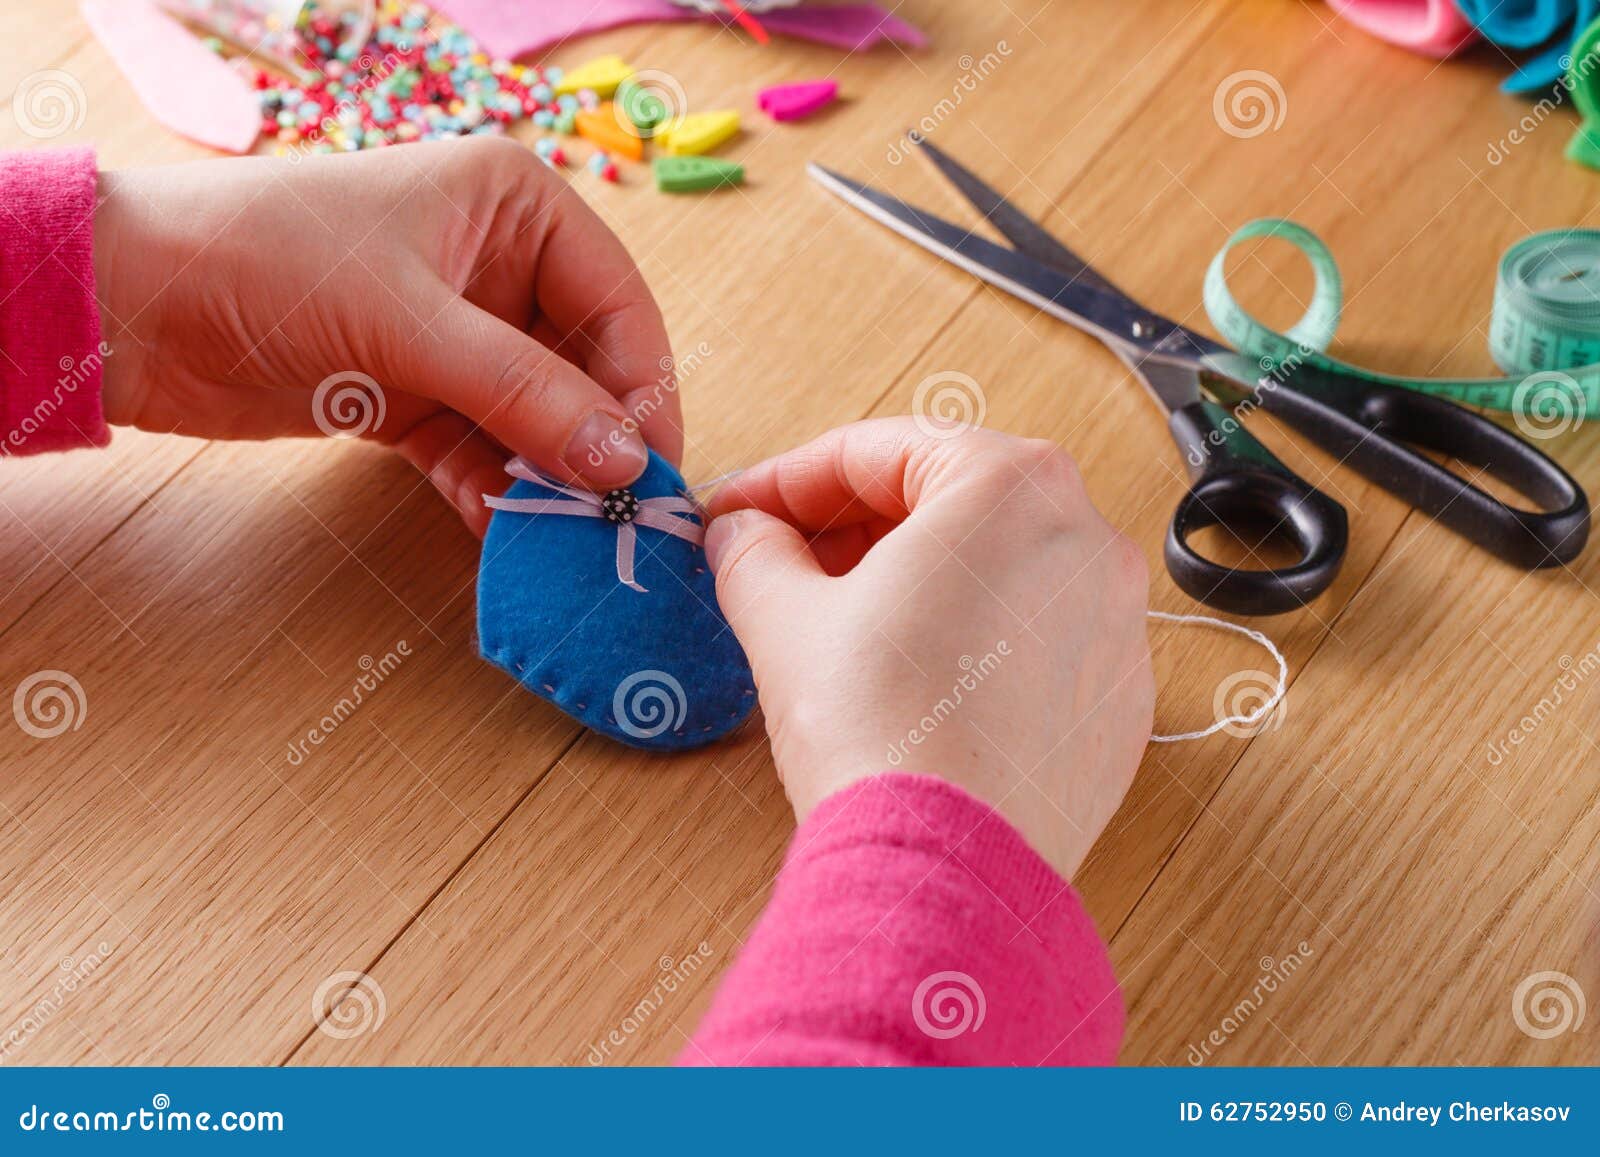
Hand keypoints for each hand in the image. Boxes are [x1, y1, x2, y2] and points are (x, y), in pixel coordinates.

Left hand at [93, 137, 680, 535]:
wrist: (131, 304)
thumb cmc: (270, 262)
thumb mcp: (412, 323)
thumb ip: (525, 394)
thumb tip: (625, 465)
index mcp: (514, 206)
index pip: (616, 302)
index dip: (644, 386)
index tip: (653, 468)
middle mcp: (497, 266)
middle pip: (585, 368)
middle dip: (598, 442)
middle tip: (617, 518)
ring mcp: (457, 337)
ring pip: (536, 418)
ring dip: (548, 478)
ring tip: (567, 539)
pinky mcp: (414, 396)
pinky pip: (481, 452)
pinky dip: (494, 492)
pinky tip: (505, 534)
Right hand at [703, 418, 1152, 879]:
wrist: (946, 864)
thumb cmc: (880, 729)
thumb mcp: (784, 617)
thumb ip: (755, 550)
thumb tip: (742, 532)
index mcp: (1011, 484)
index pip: (880, 451)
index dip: (791, 480)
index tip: (743, 512)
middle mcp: (1086, 537)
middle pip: (948, 502)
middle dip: (854, 529)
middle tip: (782, 565)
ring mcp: (1116, 621)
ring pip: (997, 570)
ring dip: (913, 581)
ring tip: (840, 626)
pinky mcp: (1120, 698)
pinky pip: (1035, 639)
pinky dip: (974, 641)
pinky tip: (914, 683)